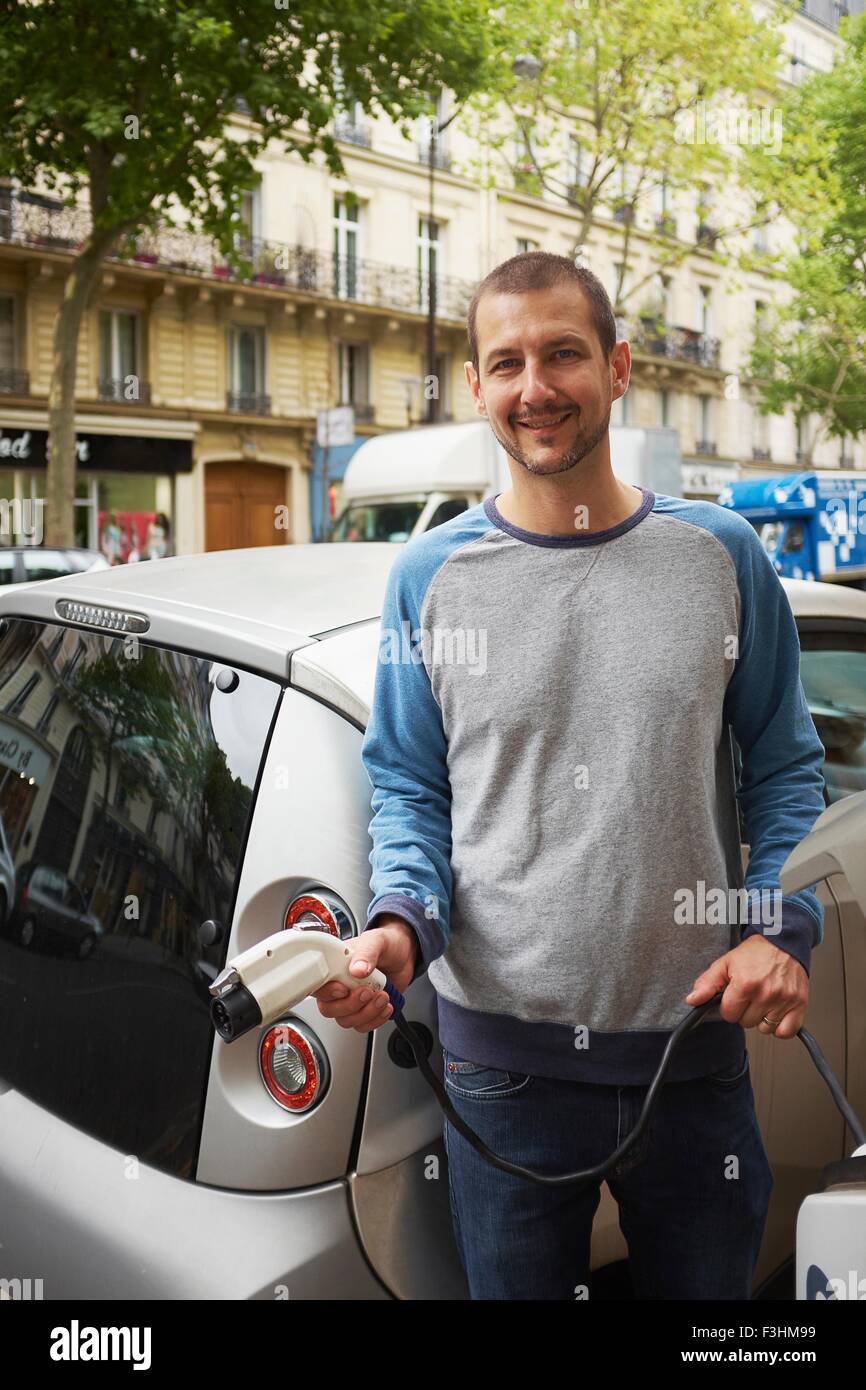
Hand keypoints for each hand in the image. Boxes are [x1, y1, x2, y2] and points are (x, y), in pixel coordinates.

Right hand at [312, 917, 418, 1033]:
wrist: (404, 955)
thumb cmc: (386, 944)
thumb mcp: (377, 941)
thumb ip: (366, 953)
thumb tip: (357, 969)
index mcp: (334, 966)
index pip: (317, 986)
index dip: (327, 992)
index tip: (344, 989)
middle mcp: (339, 985)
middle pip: (329, 1009)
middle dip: (350, 1004)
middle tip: (368, 991)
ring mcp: (351, 1000)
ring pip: (346, 1020)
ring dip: (367, 1012)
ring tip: (383, 996)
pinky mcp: (365, 1010)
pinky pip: (362, 1025)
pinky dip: (376, 1020)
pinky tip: (386, 1006)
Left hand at [685, 934, 807, 1039]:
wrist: (783, 942)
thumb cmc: (755, 953)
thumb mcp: (725, 963)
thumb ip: (707, 983)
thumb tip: (692, 1000)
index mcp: (745, 983)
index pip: (728, 1014)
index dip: (728, 1006)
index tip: (734, 997)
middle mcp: (766, 993)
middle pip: (745, 1023)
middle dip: (744, 1011)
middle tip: (750, 995)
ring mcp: (784, 1000)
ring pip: (764, 1029)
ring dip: (761, 1018)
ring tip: (763, 1000)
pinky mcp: (799, 1004)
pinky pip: (785, 1032)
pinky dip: (780, 1027)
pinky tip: (775, 1012)